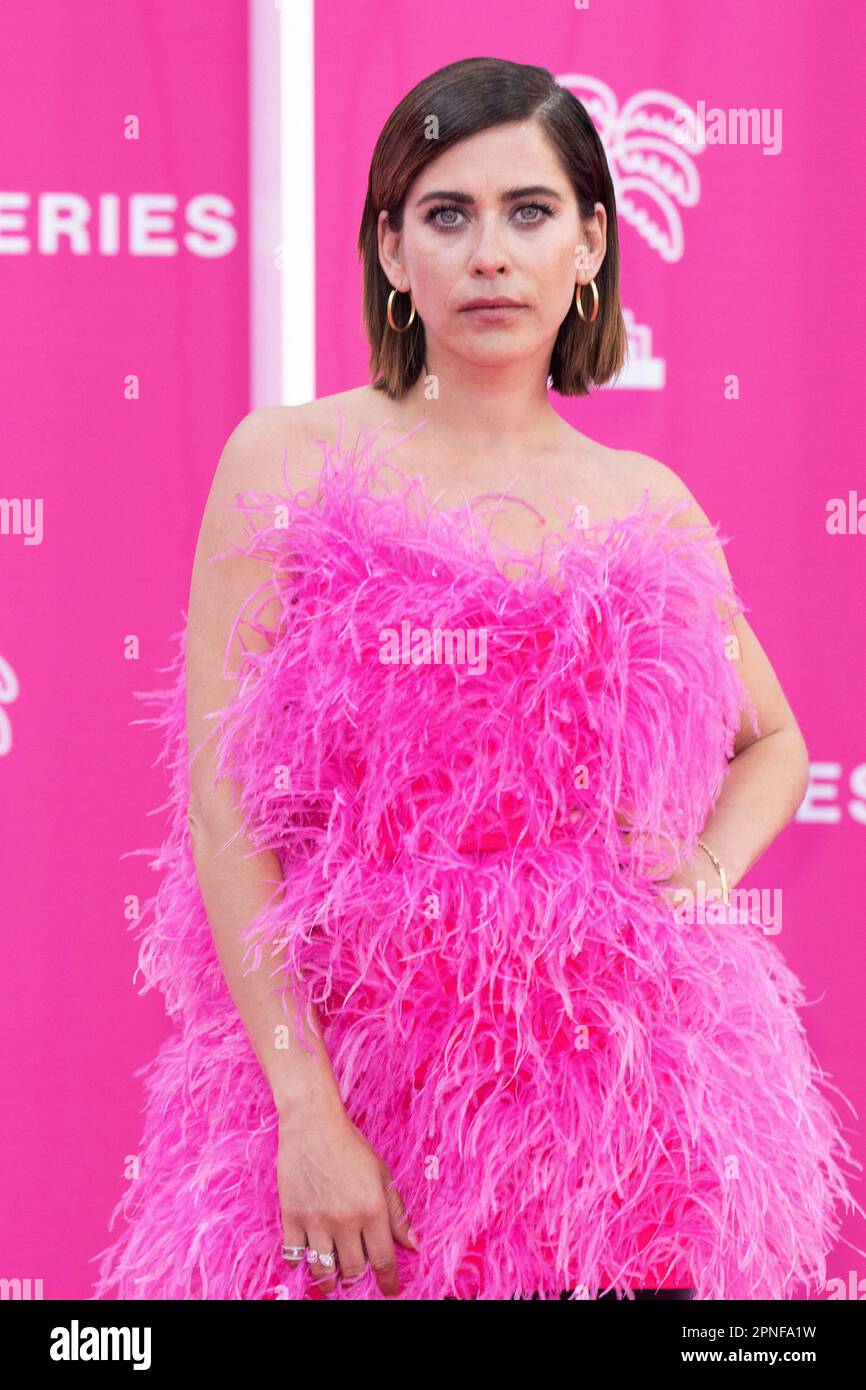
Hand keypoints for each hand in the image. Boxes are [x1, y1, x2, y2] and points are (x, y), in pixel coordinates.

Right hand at [277, 1090, 418, 1297]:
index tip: (391, 1291)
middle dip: (357, 1279)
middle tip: (357, 1277)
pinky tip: (307, 1260)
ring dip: (330, 1281)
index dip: (389, 1282)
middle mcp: (345, 1221)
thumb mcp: (382, 1175)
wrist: (313, 1126)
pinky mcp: (292, 1217)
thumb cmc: (351, 1146)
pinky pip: (294, 1254)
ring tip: (333, 1281)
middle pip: (353, 1270)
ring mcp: (316, 1222)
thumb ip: (397, 1213)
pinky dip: (300, 1263)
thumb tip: (413, 1245)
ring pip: (324, 1270)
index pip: (383, 1260)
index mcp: (372, 1210)